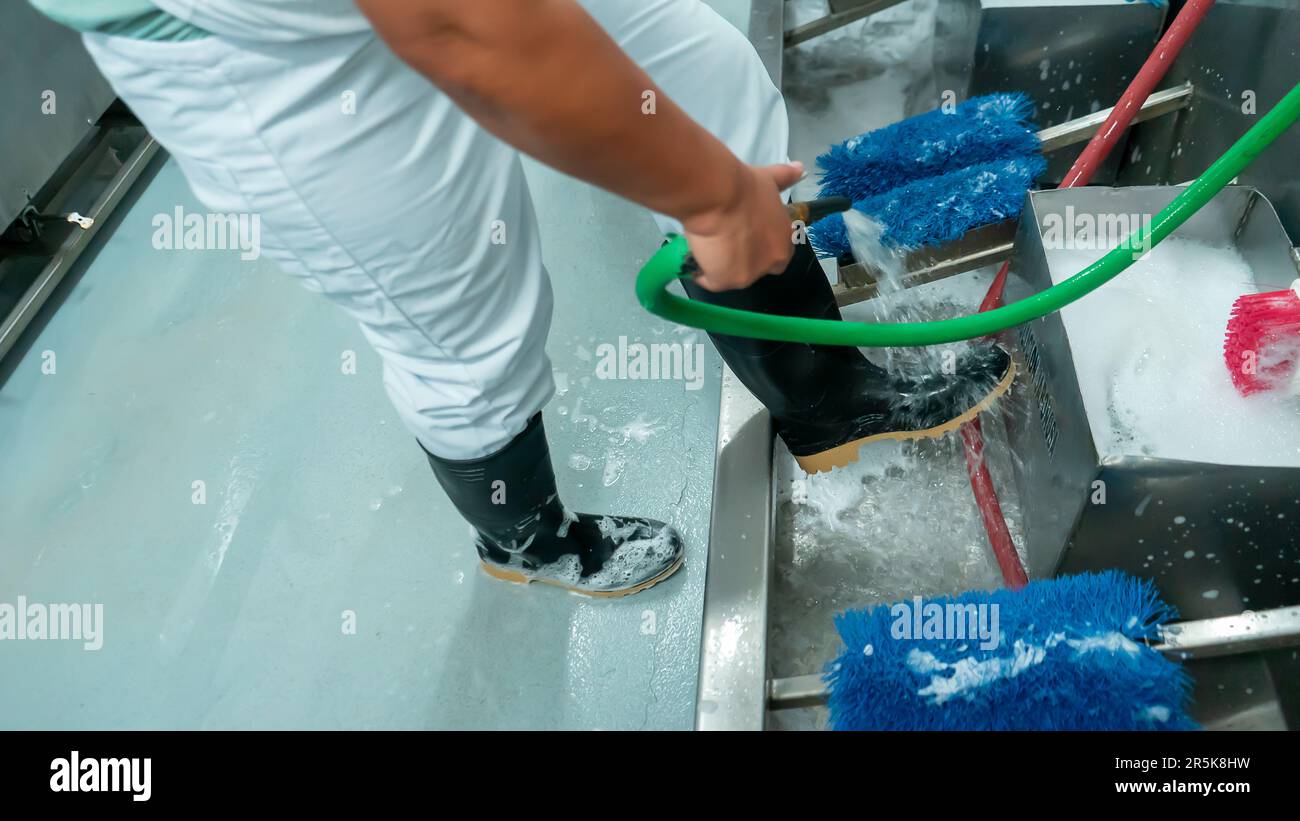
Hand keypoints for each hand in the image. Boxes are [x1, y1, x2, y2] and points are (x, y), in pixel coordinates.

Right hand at [681, 161, 804, 291]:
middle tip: (725, 240)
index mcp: (784, 242)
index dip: (761, 247)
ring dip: (721, 264)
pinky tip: (697, 256)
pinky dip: (702, 271)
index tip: (747, 236)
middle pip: (754, 268)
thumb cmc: (744, 187)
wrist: (718, 196)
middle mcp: (770, 263)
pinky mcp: (723, 281)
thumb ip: (784, 178)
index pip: (778, 255)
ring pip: (731, 275)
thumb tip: (799, 169)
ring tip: (708, 243)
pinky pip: (710, 281)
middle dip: (742, 259)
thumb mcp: (768, 179)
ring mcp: (747, 275)